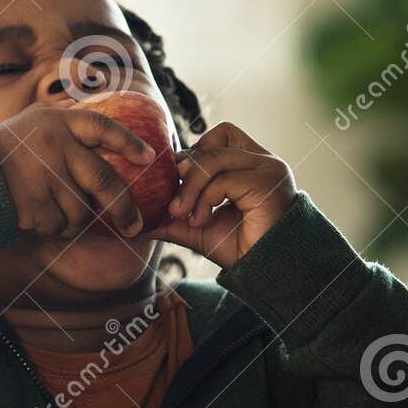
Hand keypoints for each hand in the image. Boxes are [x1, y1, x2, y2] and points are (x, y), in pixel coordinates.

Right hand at [0, 105, 155, 238]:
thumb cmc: (5, 149)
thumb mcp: (34, 123)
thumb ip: (65, 124)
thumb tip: (105, 133)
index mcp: (58, 122)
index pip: (103, 127)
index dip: (128, 142)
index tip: (149, 157)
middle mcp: (55, 145)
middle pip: (102, 179)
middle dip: (122, 207)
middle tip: (134, 225)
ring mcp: (43, 174)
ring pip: (80, 210)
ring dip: (75, 222)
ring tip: (59, 216)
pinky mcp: (32, 202)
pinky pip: (58, 225)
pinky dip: (54, 229)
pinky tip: (39, 220)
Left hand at [146, 121, 296, 266]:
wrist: (265, 271)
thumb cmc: (239, 249)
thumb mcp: (198, 228)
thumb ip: (173, 218)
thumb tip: (140, 221)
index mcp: (250, 163)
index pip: (219, 135)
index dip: (193, 154)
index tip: (176, 183)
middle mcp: (262, 160)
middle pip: (212, 145)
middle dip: (185, 173)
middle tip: (173, 205)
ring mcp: (267, 168)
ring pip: (214, 160)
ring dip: (190, 189)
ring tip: (182, 214)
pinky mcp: (267, 182)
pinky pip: (223, 180)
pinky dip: (204, 200)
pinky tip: (202, 220)